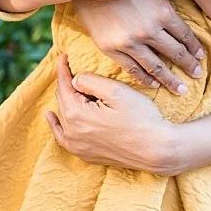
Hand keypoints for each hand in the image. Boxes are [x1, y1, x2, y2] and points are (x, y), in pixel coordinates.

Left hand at [43, 56, 185, 176]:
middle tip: (70, 68)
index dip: (63, 68)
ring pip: (63, 116)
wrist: (158, 149)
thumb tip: (75, 80)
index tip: (63, 55)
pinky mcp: (86, 155)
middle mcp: (72, 132)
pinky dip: (57, 125)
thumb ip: (90, 81)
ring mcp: (78, 146)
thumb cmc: (141, 118)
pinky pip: (64, 137)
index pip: (64, 85)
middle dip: (66, 83)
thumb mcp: (116, 91)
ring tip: (67, 86)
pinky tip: (51, 117)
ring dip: (64, 100)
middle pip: (63, 100)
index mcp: (76, 114)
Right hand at [72, 0, 205, 93]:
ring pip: (157, 67)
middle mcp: (150, 30)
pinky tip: (154, 84)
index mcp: (162, 11)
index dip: (195, 47)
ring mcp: (131, 42)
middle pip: (176, 53)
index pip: (185, 35)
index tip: (201, 56)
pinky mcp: (113, 50)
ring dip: (171, 80)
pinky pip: (133, 69)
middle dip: (189, 65)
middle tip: (198, 74)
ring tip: (181, 89)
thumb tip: (176, 10)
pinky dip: (145, 79)